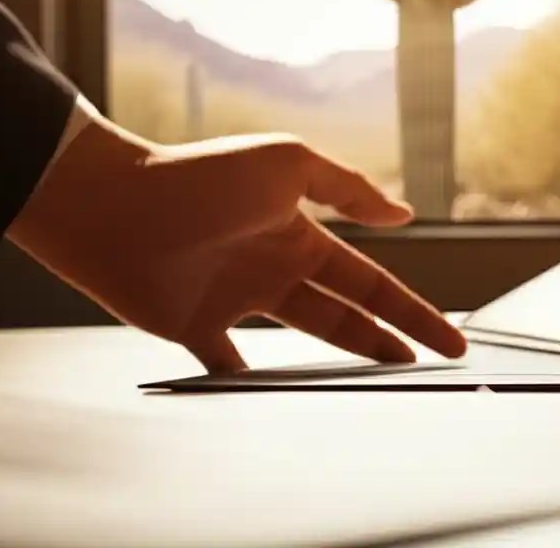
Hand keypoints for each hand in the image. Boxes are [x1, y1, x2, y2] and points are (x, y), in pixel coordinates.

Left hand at [8, 116, 465, 372]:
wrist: (110, 203)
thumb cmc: (199, 176)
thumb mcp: (288, 163)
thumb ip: (347, 188)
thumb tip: (403, 213)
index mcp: (300, 235)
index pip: (372, 283)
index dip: (413, 312)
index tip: (449, 337)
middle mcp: (275, 269)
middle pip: (348, 315)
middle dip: (391, 338)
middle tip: (428, 364)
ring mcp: (237, 300)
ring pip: (304, 338)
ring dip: (342, 358)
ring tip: (375, 381)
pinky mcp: (195, 327)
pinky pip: (230, 365)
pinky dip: (252, 382)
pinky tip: (276, 396)